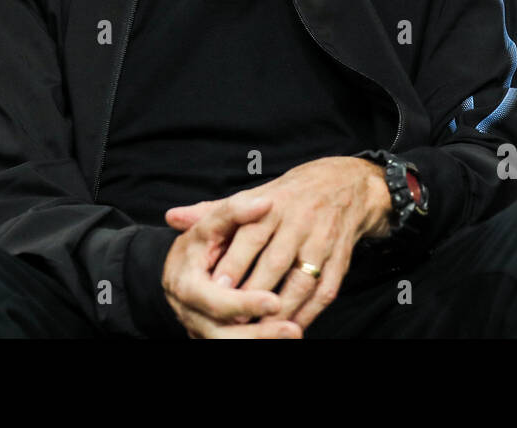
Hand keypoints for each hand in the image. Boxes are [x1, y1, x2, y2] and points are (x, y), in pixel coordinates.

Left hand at [165, 157, 391, 331]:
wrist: (344, 186)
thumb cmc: (288, 197)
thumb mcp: (252, 196)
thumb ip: (212, 211)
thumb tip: (171, 218)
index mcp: (274, 204)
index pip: (252, 234)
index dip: (235, 261)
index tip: (217, 287)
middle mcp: (300, 221)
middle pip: (277, 261)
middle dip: (255, 290)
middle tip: (234, 318)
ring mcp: (323, 242)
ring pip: (303, 280)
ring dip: (282, 308)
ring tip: (260, 329)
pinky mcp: (341, 260)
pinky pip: (325, 291)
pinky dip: (309, 312)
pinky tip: (291, 326)